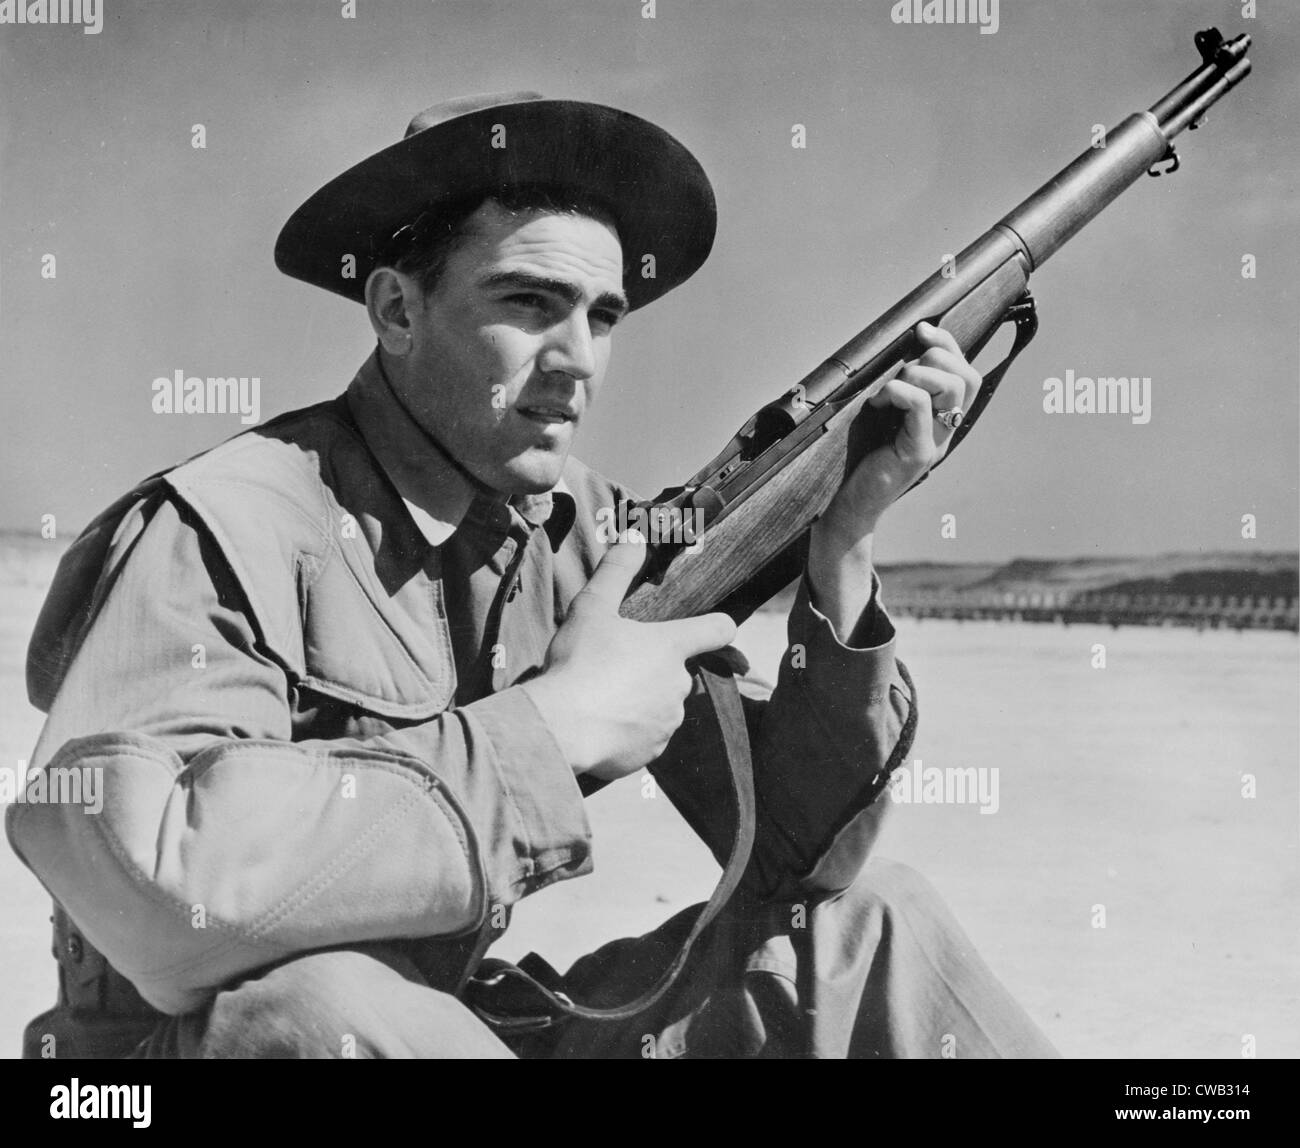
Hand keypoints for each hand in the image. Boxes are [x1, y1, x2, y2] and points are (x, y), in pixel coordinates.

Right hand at [521, 534, 736, 781]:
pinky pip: (646, 738)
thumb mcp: (592, 607)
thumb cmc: (579, 662)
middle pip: (677, 672)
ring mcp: (668, 722)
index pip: (717, 630)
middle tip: (614, 668)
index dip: (718, 626)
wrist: (561, 727)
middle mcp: (679, 685)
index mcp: (671, 647)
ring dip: (641, 702)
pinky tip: (601, 726)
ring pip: (661, 707)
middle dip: (652, 670)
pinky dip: (629, 732)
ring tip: (602, 698)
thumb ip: (616, 570)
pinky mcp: (652, 753)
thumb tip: (634, 534)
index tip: (714, 626)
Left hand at [806, 321, 981, 637]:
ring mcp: (934, 443)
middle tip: (907, 359)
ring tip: (889, 387)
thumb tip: (896, 349)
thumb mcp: (879, 414)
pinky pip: (920, 406)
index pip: (966, 374)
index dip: (950, 346)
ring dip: (918, 372)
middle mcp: (945, 432)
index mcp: (940, 420)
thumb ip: (894, 387)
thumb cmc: (855, 458)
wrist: (844, 505)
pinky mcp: (917, 453)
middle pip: (967, 378)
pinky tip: (877, 402)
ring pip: (951, 388)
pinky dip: (898, 391)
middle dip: (939, 354)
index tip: (922, 330)